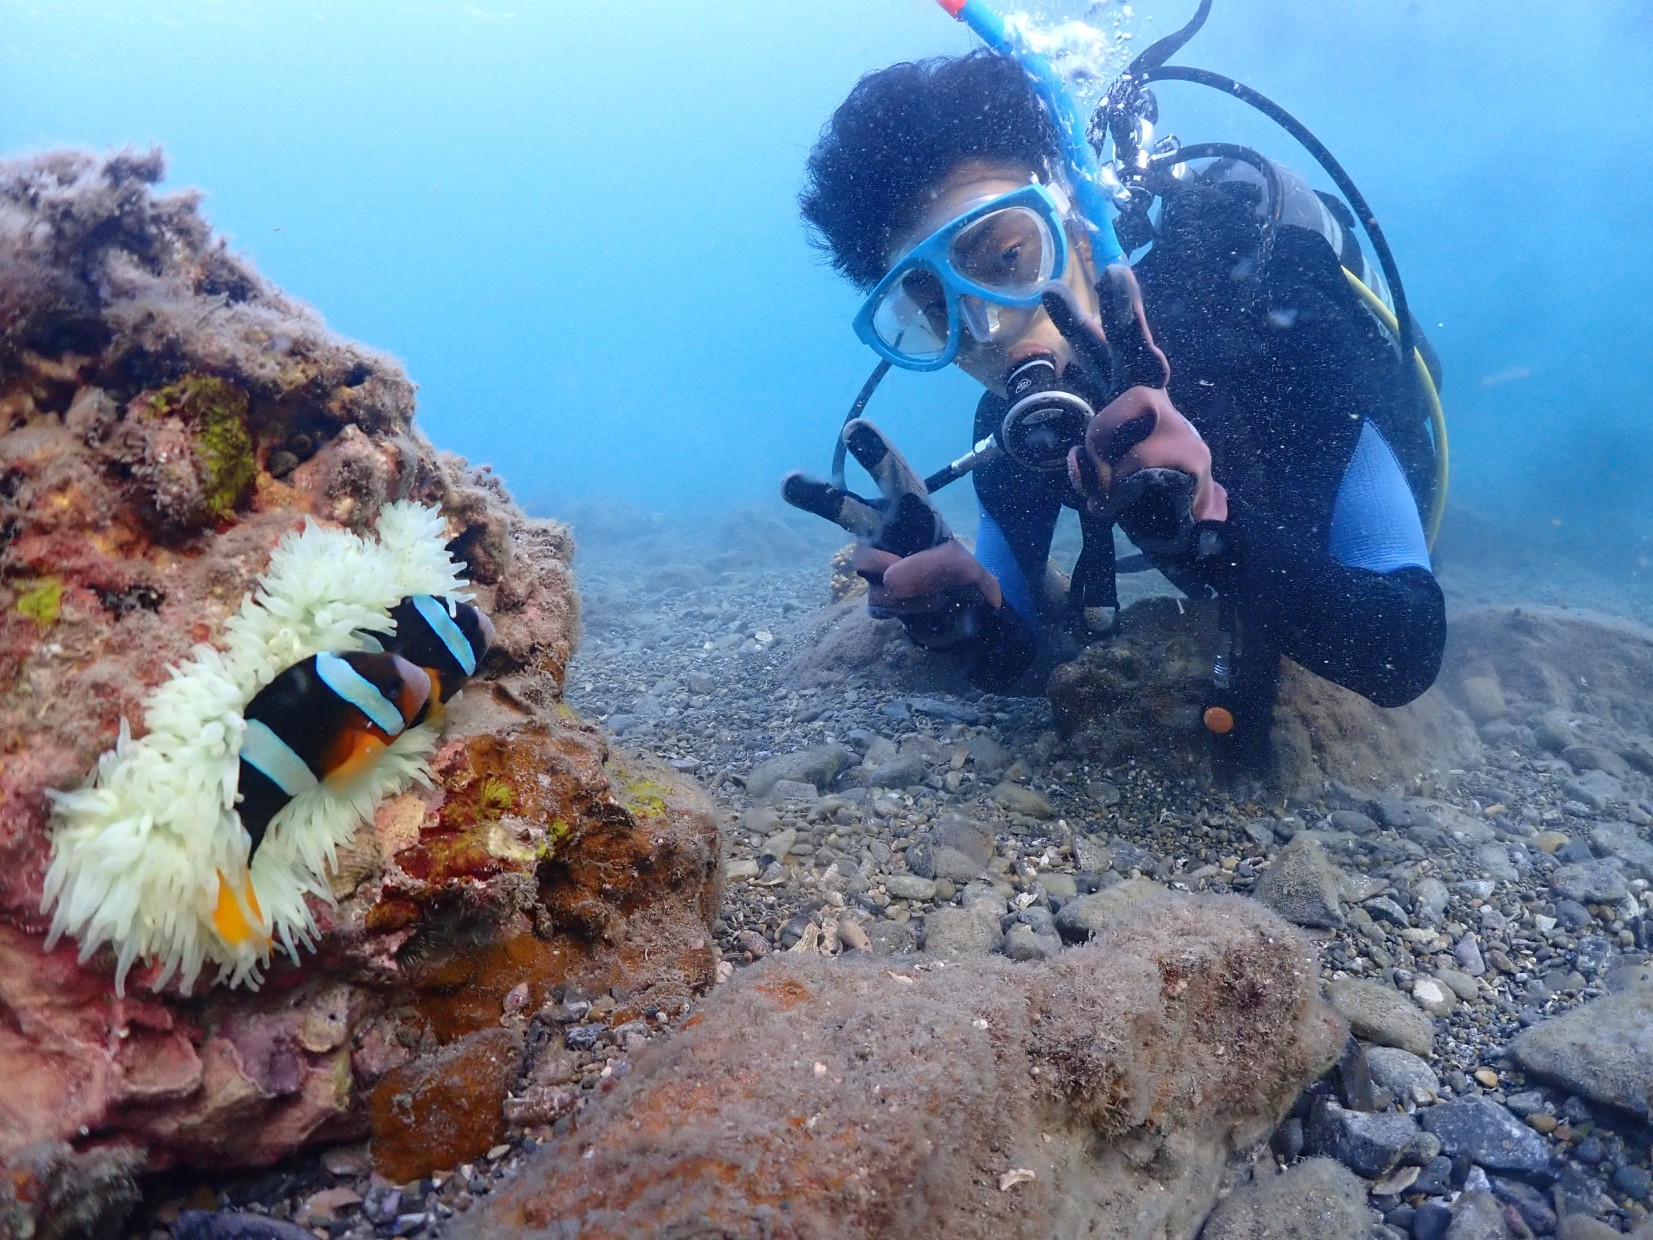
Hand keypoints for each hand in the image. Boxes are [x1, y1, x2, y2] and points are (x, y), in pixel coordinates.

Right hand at [783, 420, 1002, 627]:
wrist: (963, 617)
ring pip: (867, 565)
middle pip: (845, 508)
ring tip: (939, 588)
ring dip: (905, 580)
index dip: (874, 452)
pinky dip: (908, 607)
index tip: (856, 430)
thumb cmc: (962, 576)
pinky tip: (929, 604)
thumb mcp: (965, 568)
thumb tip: (888, 579)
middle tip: (789, 482)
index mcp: (910, 507)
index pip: (892, 475)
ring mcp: (874, 561)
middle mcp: (884, 527)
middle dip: (817, 496)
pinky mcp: (872, 594)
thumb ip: (932, 567)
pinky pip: (880, 600)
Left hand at [1043, 265, 1227, 541]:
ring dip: (1107, 446)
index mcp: (1124, 400)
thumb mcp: (1099, 475)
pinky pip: (1139, 465)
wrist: (1183, 535)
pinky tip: (1136, 500)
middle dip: (1123, 309)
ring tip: (1111, 482)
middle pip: (1136, 349)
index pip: (1101, 357)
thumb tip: (1078, 457)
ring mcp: (1177, 426)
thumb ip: (1085, 461)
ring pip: (1130, 408)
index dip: (1079, 322)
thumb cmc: (1137, 493)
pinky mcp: (1192, 458)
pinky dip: (1123, 492)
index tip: (1051, 289)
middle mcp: (1152, 403)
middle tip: (1113, 270)